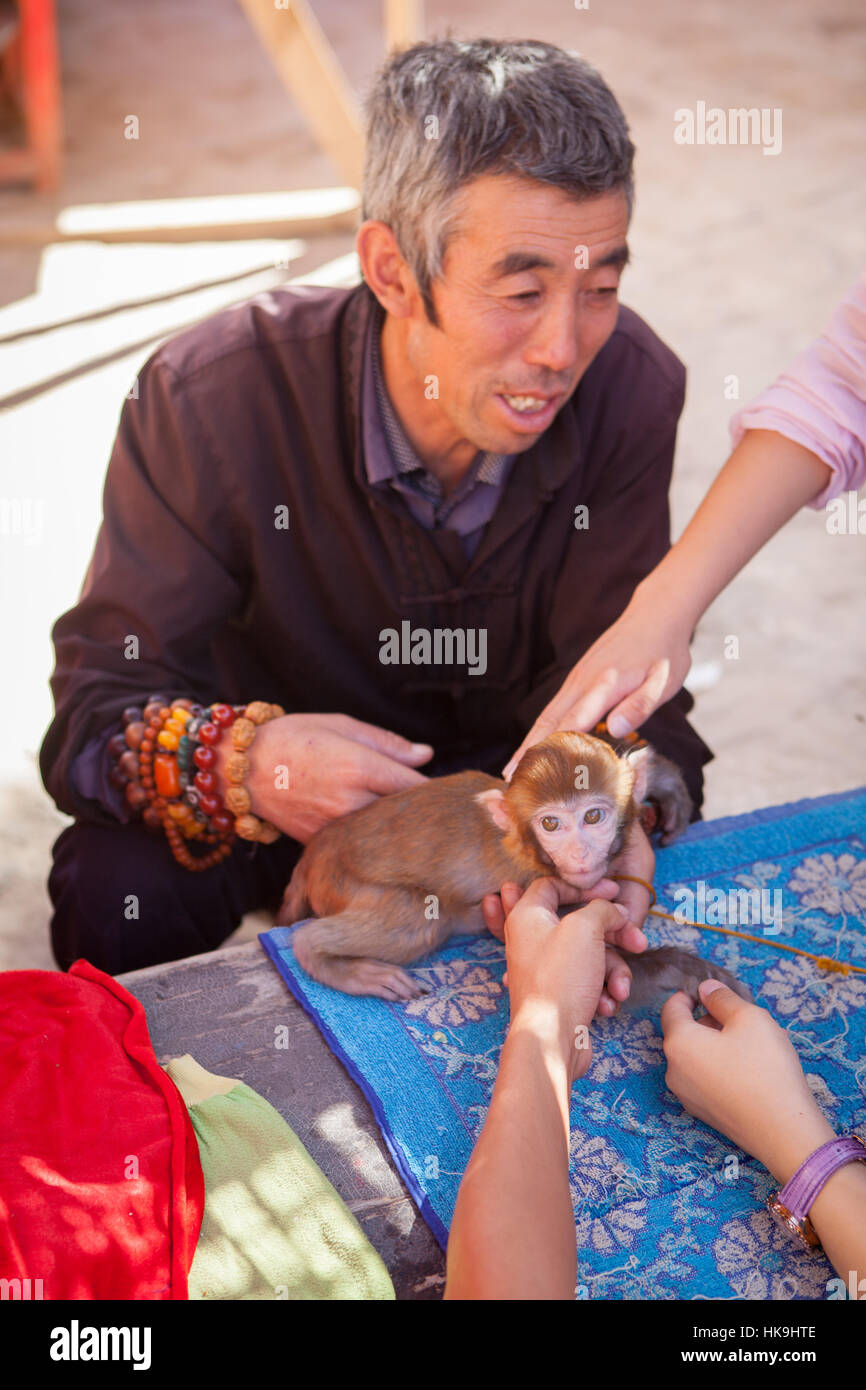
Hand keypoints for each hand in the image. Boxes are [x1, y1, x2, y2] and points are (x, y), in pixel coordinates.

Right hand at [215, 712, 432, 841]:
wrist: (241, 768)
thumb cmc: (293, 737)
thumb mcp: (341, 726)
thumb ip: (388, 744)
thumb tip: (427, 755)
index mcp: (359, 767)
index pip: (416, 786)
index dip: (435, 790)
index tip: (447, 791)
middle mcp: (350, 801)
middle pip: (403, 814)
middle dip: (418, 810)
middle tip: (430, 806)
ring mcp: (334, 826)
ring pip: (381, 832)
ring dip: (393, 825)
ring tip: (399, 816)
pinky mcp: (320, 842)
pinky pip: (355, 841)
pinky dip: (366, 835)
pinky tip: (368, 826)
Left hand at [495, 878, 634, 1082]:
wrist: (551, 1040)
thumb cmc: (561, 979)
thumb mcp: (585, 928)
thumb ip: (602, 909)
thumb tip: (615, 911)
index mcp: (527, 916)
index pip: (552, 886)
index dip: (585, 886)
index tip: (613, 892)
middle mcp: (532, 940)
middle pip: (580, 923)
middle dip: (614, 935)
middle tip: (638, 941)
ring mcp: (546, 968)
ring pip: (590, 955)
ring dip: (614, 971)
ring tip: (620, 988)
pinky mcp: (559, 993)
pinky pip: (588, 980)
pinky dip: (602, 990)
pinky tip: (607, 1004)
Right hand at [502, 591, 691, 777]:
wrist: (656, 615)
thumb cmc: (663, 652)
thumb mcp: (662, 681)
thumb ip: (639, 706)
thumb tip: (615, 729)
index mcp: (602, 686)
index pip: (570, 724)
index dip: (549, 751)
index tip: (532, 774)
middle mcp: (582, 682)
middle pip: (548, 721)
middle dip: (528, 750)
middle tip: (509, 779)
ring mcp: (577, 679)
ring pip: (547, 714)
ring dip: (529, 740)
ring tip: (513, 767)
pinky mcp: (579, 678)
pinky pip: (555, 707)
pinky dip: (541, 728)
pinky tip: (537, 742)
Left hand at [661, 980, 833, 1180]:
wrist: (783, 1131)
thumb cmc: (765, 1068)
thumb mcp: (748, 1017)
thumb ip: (722, 997)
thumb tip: (705, 989)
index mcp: (678, 1043)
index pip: (672, 1008)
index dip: (689, 994)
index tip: (711, 992)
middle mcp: (674, 1071)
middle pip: (685, 1033)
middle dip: (710, 1022)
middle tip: (743, 1021)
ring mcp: (688, 1096)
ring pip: (697, 1057)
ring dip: (718, 1045)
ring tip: (753, 1046)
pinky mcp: (705, 1113)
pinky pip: (707, 1078)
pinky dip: (722, 1067)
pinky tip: (752, 1071)